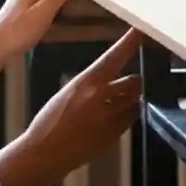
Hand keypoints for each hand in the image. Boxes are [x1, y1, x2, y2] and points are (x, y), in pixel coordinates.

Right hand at [24, 30, 143, 178]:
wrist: (44, 153)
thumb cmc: (49, 122)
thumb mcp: (66, 93)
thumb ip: (89, 85)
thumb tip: (106, 80)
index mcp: (86, 83)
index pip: (114, 57)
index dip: (129, 43)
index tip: (140, 32)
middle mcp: (101, 97)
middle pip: (134, 82)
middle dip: (132, 83)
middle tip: (124, 86)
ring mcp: (111, 117)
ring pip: (135, 102)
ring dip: (130, 101)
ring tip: (115, 105)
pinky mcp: (115, 135)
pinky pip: (130, 119)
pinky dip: (126, 116)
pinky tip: (112, 120)